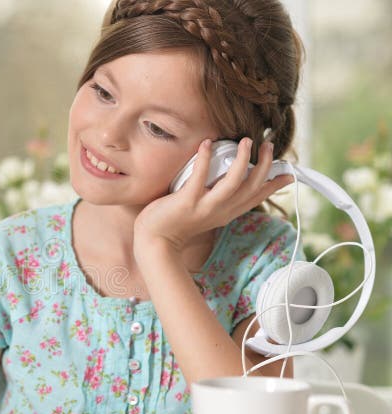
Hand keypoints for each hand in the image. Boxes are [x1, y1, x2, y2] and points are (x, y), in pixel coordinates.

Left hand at [134, 138, 293, 253]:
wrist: (155, 242)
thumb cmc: (177, 223)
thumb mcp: (206, 213)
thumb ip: (219, 199)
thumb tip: (229, 181)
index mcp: (227, 213)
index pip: (257, 197)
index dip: (274, 185)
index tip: (289, 173)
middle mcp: (221, 210)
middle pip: (252, 187)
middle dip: (264, 165)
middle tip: (266, 144)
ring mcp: (205, 206)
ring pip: (233, 183)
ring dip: (242, 161)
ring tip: (246, 141)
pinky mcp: (187, 201)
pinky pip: (199, 177)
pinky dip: (204, 159)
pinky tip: (206, 143)